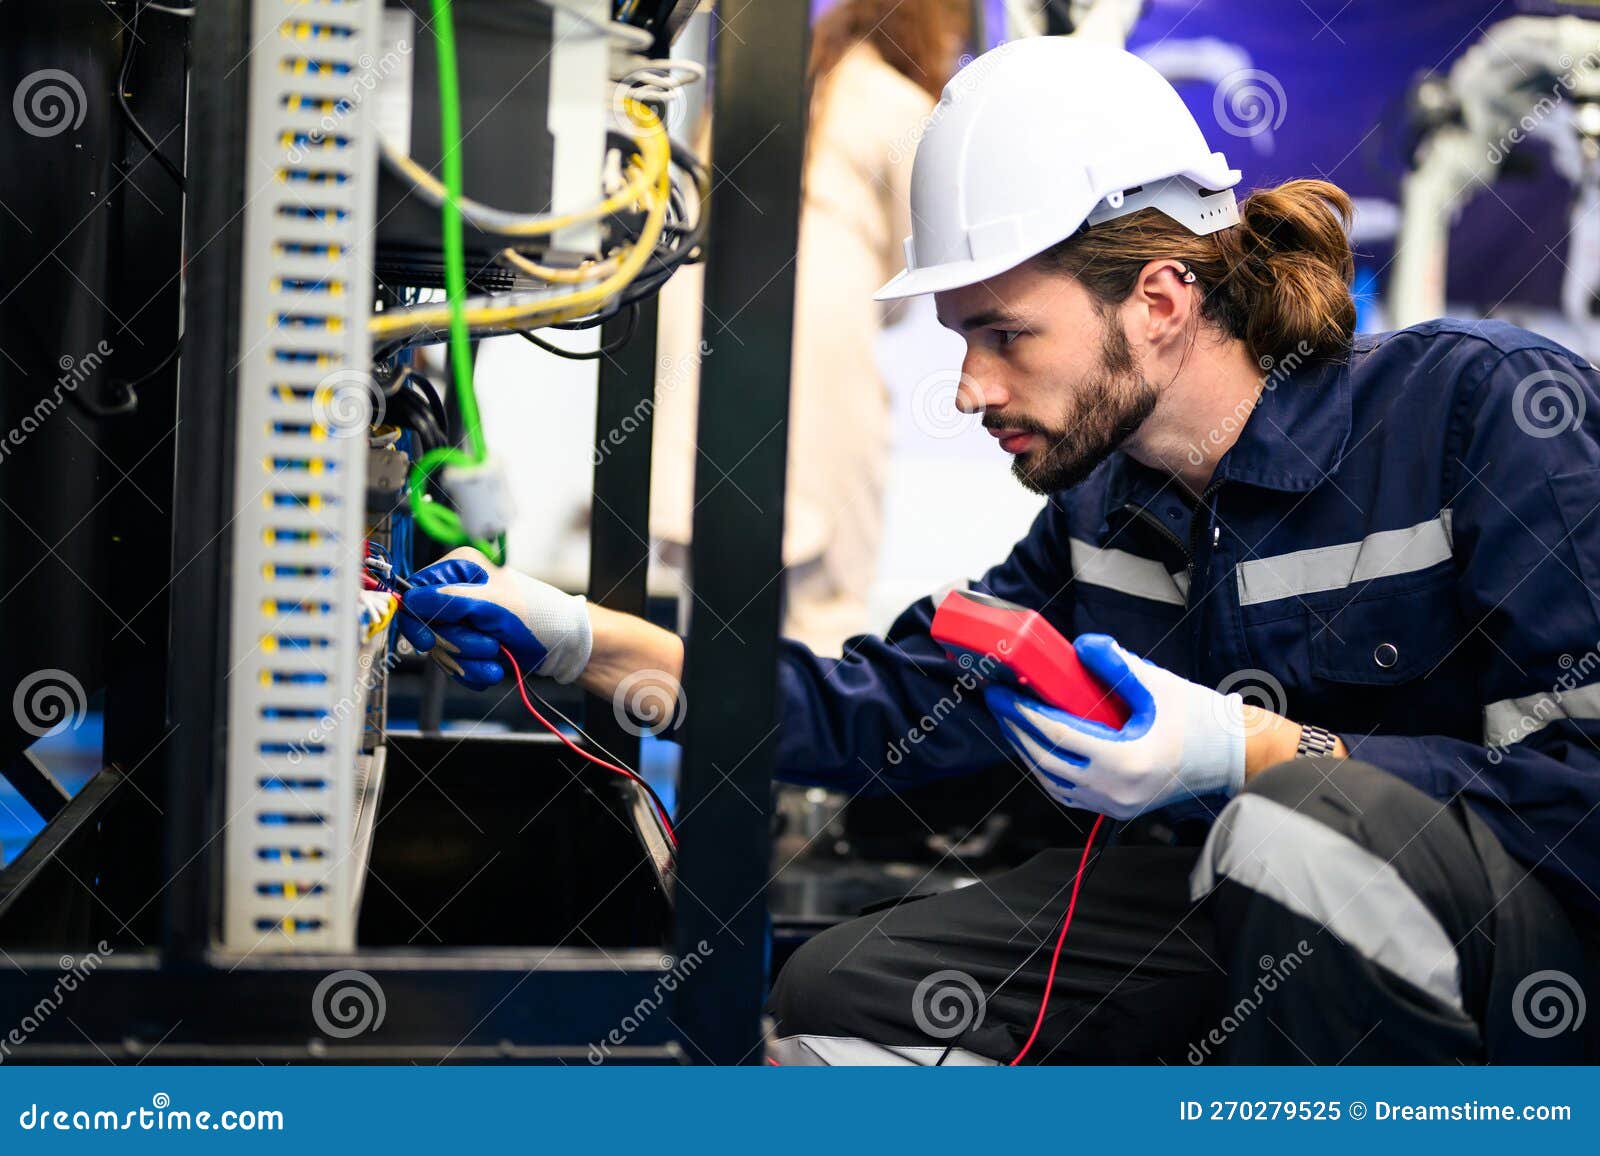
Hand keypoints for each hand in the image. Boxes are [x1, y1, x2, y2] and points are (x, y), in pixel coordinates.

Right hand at [397, 547, 592, 689]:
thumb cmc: (541, 617)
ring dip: (468, 662)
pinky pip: (454, 666)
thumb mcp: (494, 606)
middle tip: (488, 645)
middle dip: (458, 644)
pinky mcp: (471, 645)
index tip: (427, 640)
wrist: (567, 646)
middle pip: (428, 627)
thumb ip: (450, 602)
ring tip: (497, 657)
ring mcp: (464, 620)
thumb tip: (411, 599)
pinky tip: (493, 670)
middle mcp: (458, 592)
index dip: (417, 620)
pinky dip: (472, 672)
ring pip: (441, 651)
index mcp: (461, 569)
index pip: (416, 593)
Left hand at [984, 633, 1245, 819]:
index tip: (1003, 693)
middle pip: (1047, 761)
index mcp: (1126, 760)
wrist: (1232, 757)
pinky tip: (1040, 747)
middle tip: (999, 703)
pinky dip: (1050, 770)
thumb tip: (1079, 646)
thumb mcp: (1158, 684)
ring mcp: (1116, 805)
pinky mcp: (1118, 809)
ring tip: (1014, 723)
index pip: (1058, 735)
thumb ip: (1117, 664)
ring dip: (1029, 753)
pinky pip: (1070, 793)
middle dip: (1016, 731)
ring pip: (1054, 782)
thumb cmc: (1199, 719)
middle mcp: (1116, 790)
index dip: (1024, 714)